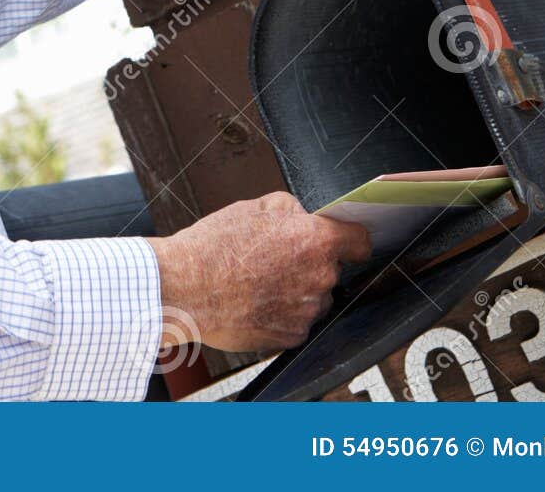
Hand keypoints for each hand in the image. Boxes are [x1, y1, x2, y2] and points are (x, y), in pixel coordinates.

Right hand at [148, 191, 371, 353]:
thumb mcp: (253, 208)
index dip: (350, 240)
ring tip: (258, 283)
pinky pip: (297, 322)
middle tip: (274, 260)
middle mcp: (319, 278)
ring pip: (314, 298)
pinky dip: (281, 314)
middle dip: (309, 264)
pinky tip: (254, 302)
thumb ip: (289, 209)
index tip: (345, 243)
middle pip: (331, 271)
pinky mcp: (292, 336)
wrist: (185, 289)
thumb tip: (301, 217)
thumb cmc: (214, 248)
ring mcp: (307, 311)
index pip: (360, 241)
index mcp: (315, 241)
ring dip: (296, 291)